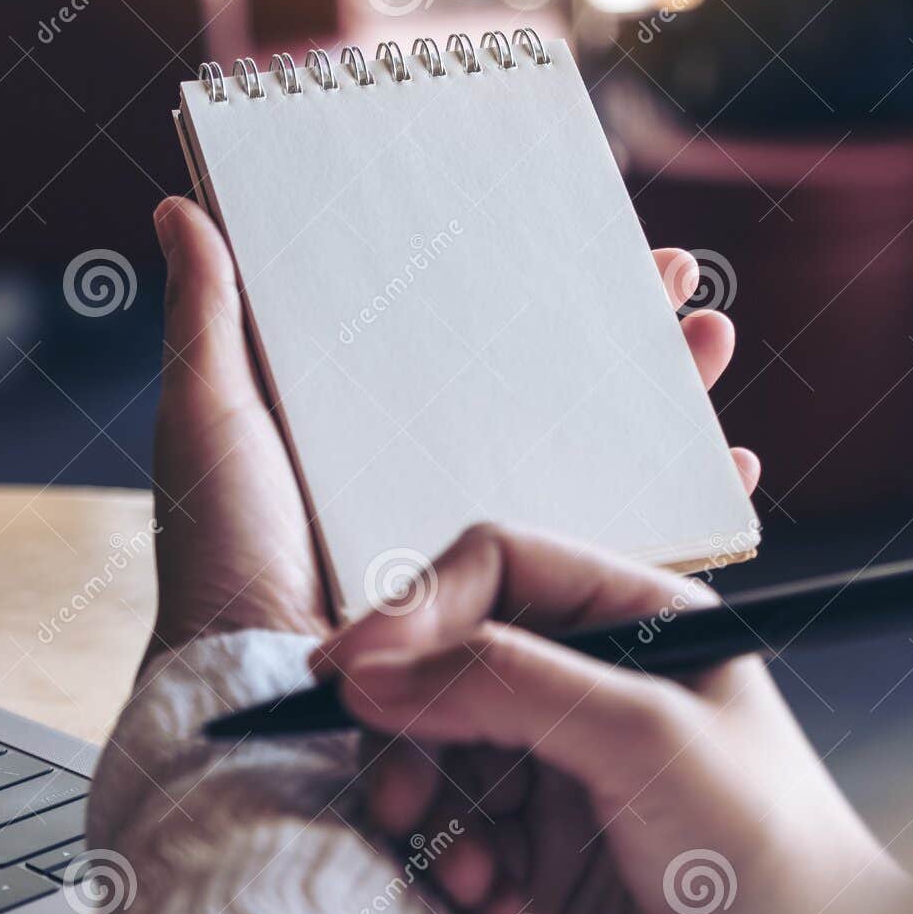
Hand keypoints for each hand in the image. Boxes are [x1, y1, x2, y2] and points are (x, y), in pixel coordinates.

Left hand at [146, 196, 760, 658]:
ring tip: (713, 340)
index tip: (598, 233)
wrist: (270, 704)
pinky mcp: (532, 615)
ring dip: (672, 398)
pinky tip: (730, 466)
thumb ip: (210, 322)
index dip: (545, 286)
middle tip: (681, 276)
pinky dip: (689, 509)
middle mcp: (449, 481)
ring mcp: (498, 550)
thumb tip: (182, 208)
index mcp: (388, 428)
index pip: (486, 336)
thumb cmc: (226, 567)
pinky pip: (625, 553)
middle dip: (629, 327)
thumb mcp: (213, 424)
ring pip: (607, 454)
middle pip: (561, 385)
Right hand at [312, 524, 907, 913]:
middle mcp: (591, 675)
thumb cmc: (768, 847)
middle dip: (411, 731)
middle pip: (446, 660)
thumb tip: (377, 668)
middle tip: (400, 798)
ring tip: (471, 872)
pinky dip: (452, 863)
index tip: (351, 673)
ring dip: (431, 813)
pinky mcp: (540, 836)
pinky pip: (452, 825)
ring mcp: (561, 757)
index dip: (415, 609)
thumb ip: (510, 685)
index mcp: (635, 615)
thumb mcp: (643, 738)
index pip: (497, 566)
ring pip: (436, 749)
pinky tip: (495, 902)